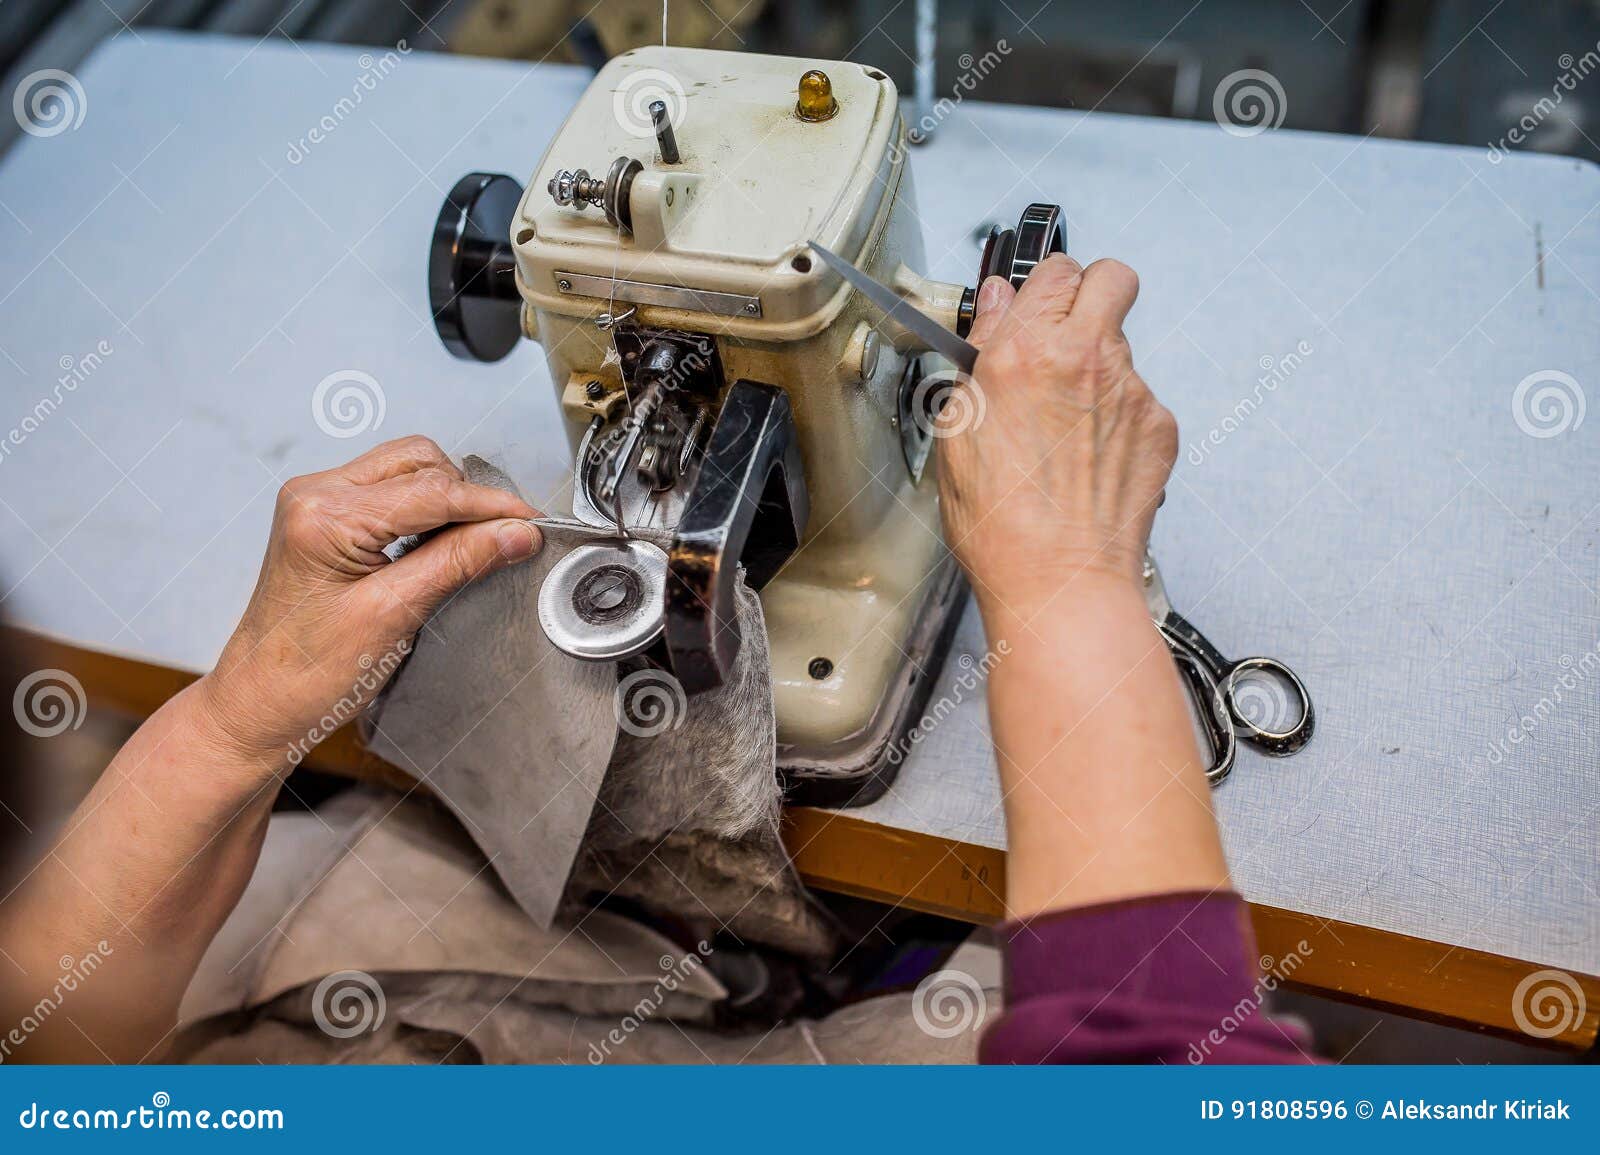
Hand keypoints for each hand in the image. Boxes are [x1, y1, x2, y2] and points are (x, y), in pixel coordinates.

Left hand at [199, 436, 542, 769]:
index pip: (430, 491)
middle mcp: (315, 494)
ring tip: (470, 545)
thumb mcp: (393, 616)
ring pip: (408, 470)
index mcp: (323, 516)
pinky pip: (390, 491)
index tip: (532, 523)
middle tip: (504, 538)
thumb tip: (514, 532)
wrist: (261, 703)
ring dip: (447, 501)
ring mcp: (318, 502)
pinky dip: (425, 511)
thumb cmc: (307, 673)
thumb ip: (458, 562)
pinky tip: (439, 544)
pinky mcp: (326, 518)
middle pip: (420, 464)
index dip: (490, 506)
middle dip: (467, 497)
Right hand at [935, 255, 1176, 619]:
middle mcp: (1084, 358)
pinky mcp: (1159, 424)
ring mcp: (1130, 390)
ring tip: (1067, 423)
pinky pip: (1140, 398)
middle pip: (1112, 277)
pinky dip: (1118, 418)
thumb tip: (994, 307)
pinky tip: (1090, 456)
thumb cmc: (1000, 522)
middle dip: (1092, 292)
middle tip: (1069, 328)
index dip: (1042, 289)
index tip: (1034, 308)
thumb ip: (982, 353)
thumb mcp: (958, 429)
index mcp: (1023, 352)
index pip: (1053, 271)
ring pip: (1123, 345)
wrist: (1060, 579)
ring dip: (1099, 366)